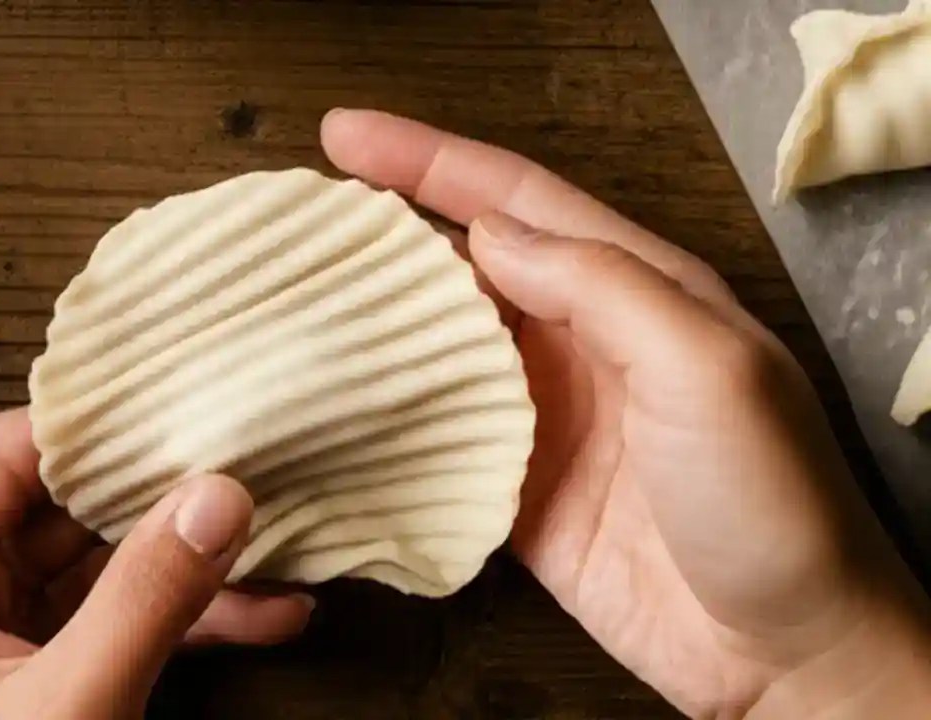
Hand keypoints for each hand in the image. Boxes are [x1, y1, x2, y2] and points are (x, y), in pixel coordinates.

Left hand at [0, 409, 311, 718]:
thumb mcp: (70, 703)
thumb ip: (144, 598)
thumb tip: (216, 498)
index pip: (4, 458)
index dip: (85, 423)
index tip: (168, 396)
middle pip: (73, 504)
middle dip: (162, 488)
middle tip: (239, 452)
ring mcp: (28, 633)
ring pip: (120, 561)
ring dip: (201, 555)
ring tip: (280, 534)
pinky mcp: (76, 668)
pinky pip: (144, 616)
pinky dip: (208, 614)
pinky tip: (274, 610)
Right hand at [321, 109, 930, 718]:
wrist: (782, 651)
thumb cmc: (768, 498)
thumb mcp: (706, 366)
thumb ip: (601, 286)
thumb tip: (488, 235)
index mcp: (634, 289)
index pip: (515, 200)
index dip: (429, 161)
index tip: (342, 136)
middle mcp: (582, 341)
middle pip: (463, 267)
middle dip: (382, 233)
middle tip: (295, 220)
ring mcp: (545, 418)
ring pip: (439, 348)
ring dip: (371, 322)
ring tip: (289, 301)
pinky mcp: (517, 491)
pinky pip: (436, 439)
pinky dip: (381, 418)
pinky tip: (328, 405)